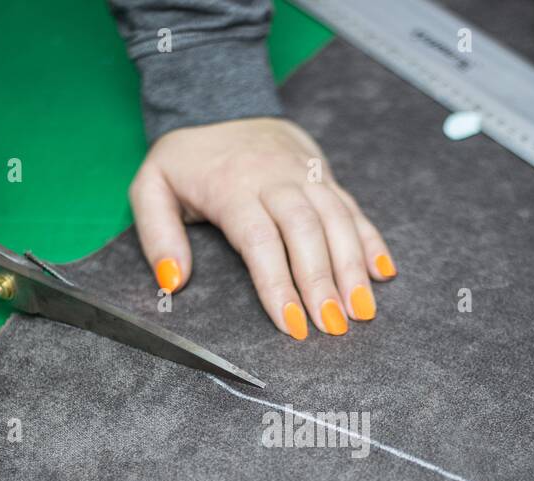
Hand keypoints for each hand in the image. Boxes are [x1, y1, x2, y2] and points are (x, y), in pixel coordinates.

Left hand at [127, 116, 395, 339]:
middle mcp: (276, 178)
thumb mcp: (150, 187)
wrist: (220, 101)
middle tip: (335, 326)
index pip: (261, 239)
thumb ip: (157, 235)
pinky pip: (352, 207)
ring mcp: (306, 174)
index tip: (292, 324)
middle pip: (306, 231)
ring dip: (353, 267)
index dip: (278, 284)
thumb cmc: (186, 158)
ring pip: (337, 219)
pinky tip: (383, 272)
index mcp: (233, 186)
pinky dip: (370, 240)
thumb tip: (173, 281)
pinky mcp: (324, 174)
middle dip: (324, 281)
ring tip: (362, 310)